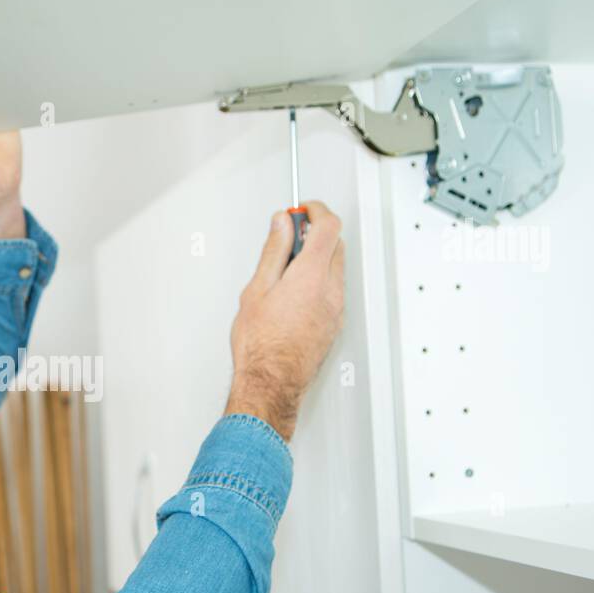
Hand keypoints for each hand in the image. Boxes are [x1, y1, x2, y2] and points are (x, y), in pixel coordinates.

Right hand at [224, 200, 345, 440]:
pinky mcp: (334, 323)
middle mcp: (331, 290)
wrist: (271, 382)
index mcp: (311, 276)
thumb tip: (282, 223)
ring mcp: (336, 308)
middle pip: (335, 244)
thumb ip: (274, 250)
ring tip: (285, 270)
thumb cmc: (260, 345)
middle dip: (315, 233)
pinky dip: (318, 279)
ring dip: (316, 258)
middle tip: (289, 236)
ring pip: (335, 267)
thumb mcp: (257, 288)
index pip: (328, 226)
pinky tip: (294, 292)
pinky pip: (333, 289)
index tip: (301, 209)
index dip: (316, 210)